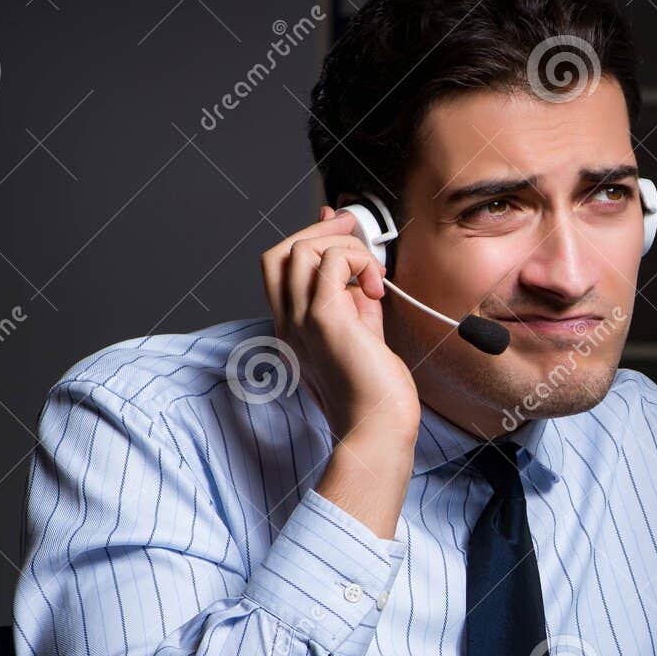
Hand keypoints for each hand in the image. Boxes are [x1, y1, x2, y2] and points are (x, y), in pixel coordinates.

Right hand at [259, 205, 420, 442]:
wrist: (376, 429)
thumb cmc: (374, 392)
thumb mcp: (362, 333)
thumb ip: (355, 298)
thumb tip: (357, 265)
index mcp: (293, 327)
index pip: (280, 267)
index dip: (308, 237)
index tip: (340, 226)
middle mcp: (288, 322)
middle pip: (279, 252)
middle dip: (319, 231)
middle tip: (355, 230)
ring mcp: (301, 320)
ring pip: (300, 249)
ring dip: (342, 246)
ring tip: (372, 272)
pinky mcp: (325, 320)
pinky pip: (331, 262)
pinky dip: (358, 260)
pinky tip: (377, 286)